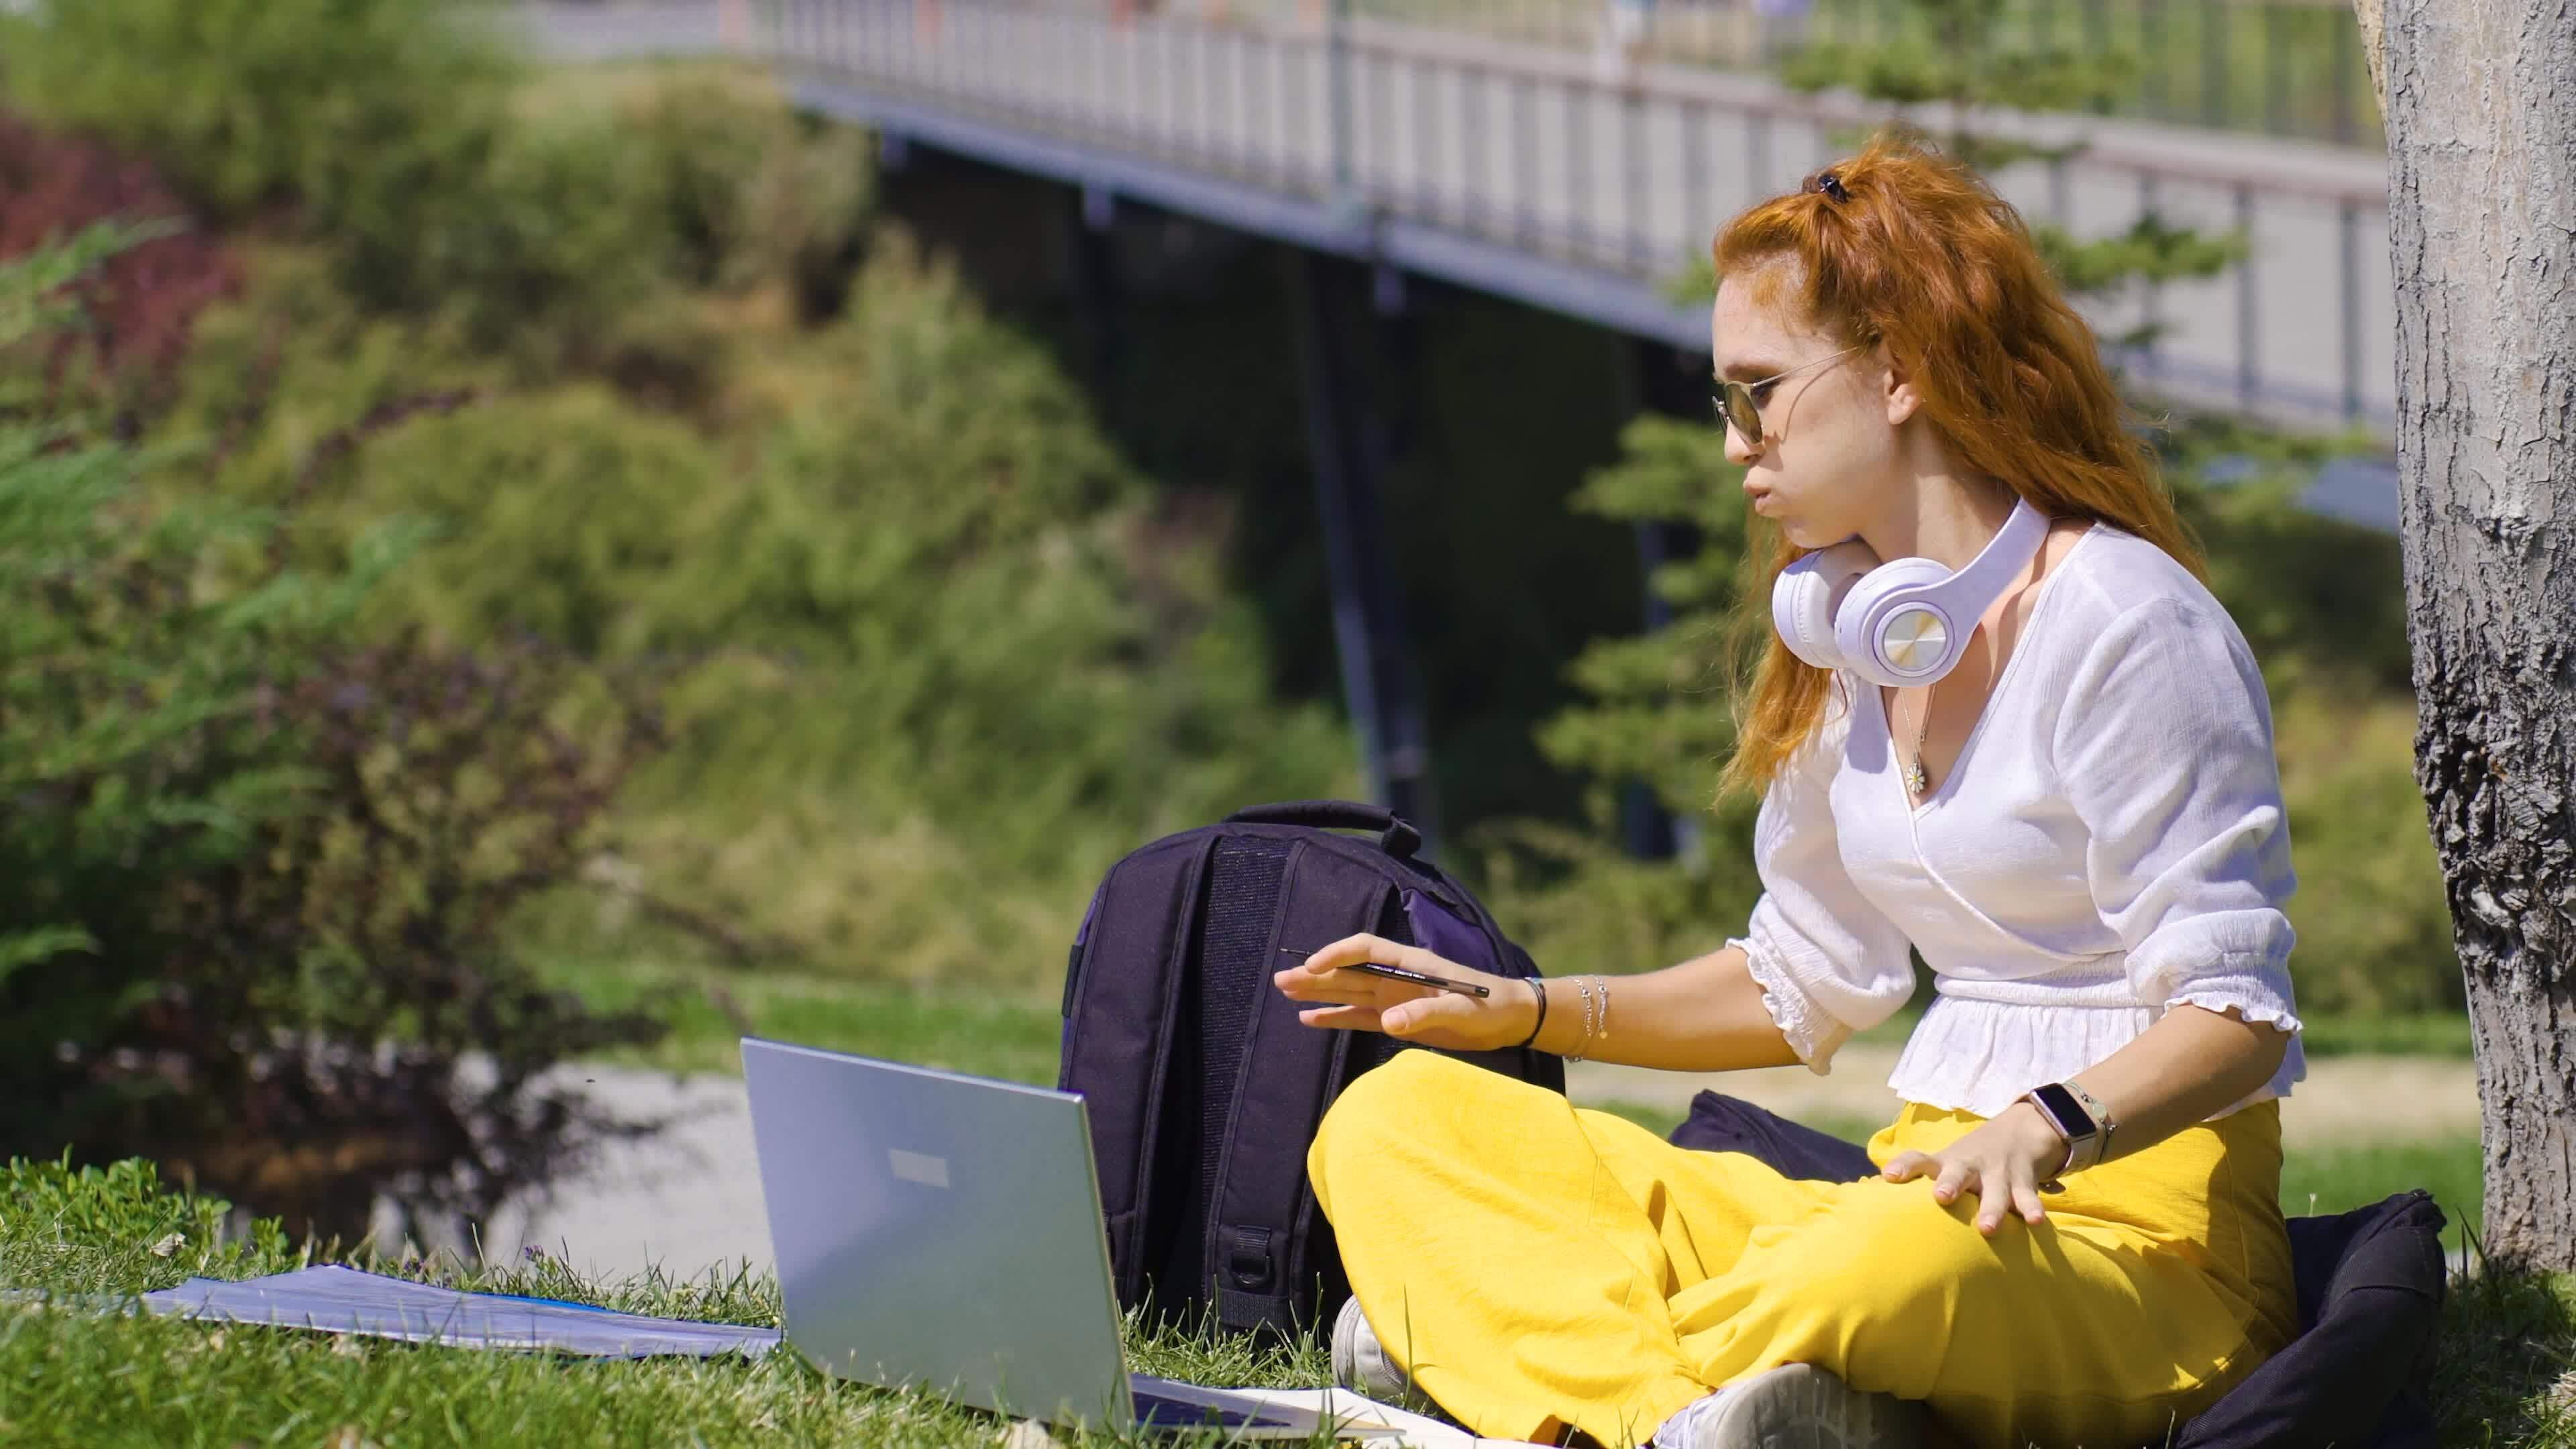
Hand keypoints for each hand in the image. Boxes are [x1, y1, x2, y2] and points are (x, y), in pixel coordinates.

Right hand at [1270, 932, 1533, 1052]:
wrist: (1509, 1019)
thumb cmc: (1489, 1006)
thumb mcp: (1461, 1009)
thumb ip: (1425, 1013)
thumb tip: (1388, 1021)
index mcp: (1410, 962)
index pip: (1365, 950)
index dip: (1337, 954)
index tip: (1313, 964)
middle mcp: (1395, 976)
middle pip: (1348, 970)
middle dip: (1315, 974)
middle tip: (1281, 978)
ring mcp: (1393, 997)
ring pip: (1347, 992)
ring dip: (1318, 992)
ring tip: (1284, 990)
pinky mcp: (1396, 1019)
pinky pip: (1358, 1017)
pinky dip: (1334, 1017)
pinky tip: (1308, 1018)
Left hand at [1877, 1102, 2070, 1235]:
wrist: (2020, 1130)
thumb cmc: (1968, 1160)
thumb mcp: (1944, 1164)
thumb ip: (1915, 1178)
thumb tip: (1869, 1195)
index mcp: (1945, 1162)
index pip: (1919, 1160)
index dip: (1904, 1166)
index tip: (1889, 1177)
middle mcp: (1969, 1165)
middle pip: (1958, 1172)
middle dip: (1950, 1184)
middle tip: (1942, 1197)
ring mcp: (1997, 1172)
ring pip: (1995, 1190)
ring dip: (1992, 1208)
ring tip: (1987, 1228)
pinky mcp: (2022, 1180)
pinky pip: (2027, 1197)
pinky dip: (2032, 1209)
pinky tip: (2035, 1223)